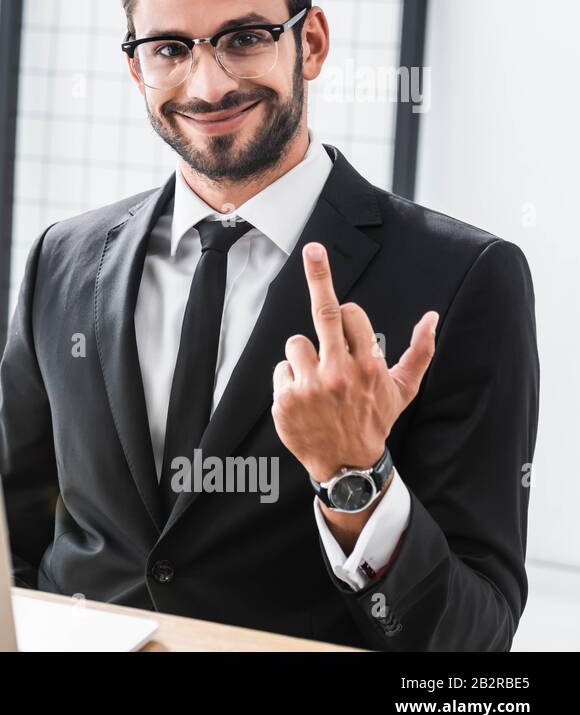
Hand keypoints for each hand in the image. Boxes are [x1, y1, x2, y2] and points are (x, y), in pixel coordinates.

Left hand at [271, 242, 438, 483]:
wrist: (348, 465)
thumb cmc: (375, 420)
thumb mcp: (403, 389)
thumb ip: (420, 351)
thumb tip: (432, 317)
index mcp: (368, 365)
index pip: (349, 313)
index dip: (346, 315)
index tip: (345, 319)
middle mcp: (339, 373)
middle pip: (323, 311)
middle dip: (318, 275)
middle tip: (313, 249)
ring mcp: (309, 386)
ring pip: (295, 342)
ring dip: (304, 356)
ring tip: (318, 381)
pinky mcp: (285, 399)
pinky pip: (281, 369)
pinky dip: (290, 380)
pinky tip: (304, 399)